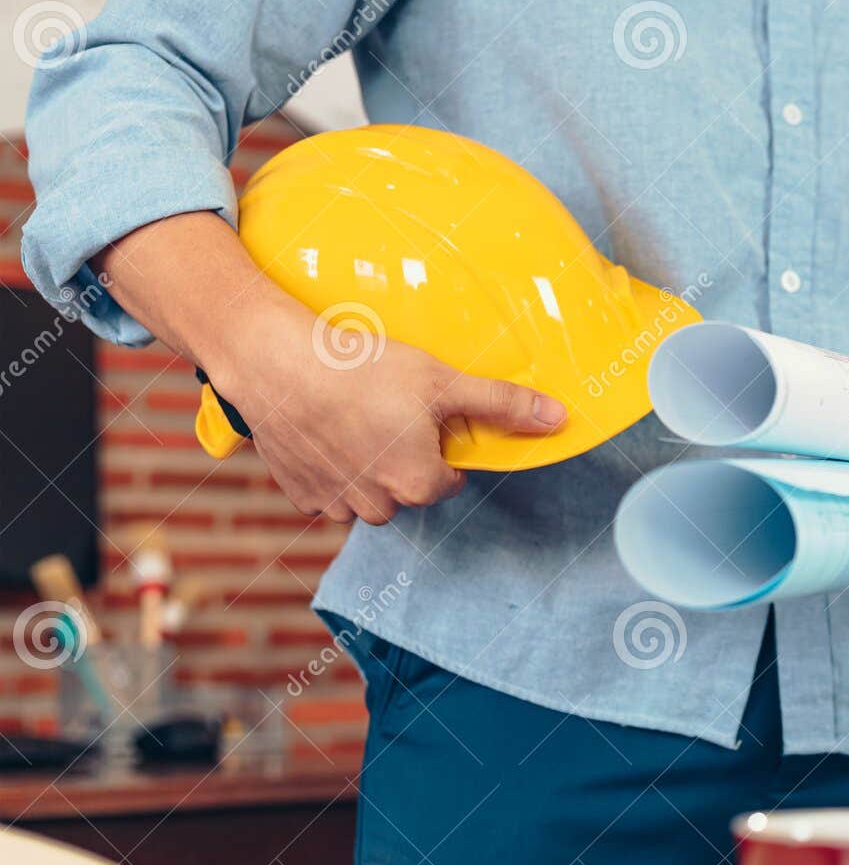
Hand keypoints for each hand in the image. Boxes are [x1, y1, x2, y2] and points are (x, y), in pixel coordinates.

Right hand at [209, 297, 564, 524]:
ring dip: (366, 466)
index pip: (448, 480)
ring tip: (352, 418)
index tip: (419, 416)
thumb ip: (503, 405)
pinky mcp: (298, 491)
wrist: (274, 359)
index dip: (438, 446)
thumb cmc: (361, 368)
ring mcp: (334, 502)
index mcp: (418, 483)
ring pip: (367, 494)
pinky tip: (324, 430)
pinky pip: (327, 489)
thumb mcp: (443, 381)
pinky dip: (330, 466)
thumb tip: (559, 419)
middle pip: (408, 488)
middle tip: (384, 411)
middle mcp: (377, 505)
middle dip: (403, 458)